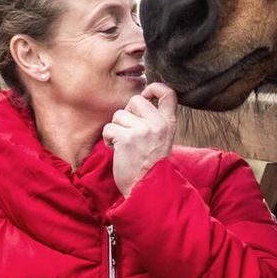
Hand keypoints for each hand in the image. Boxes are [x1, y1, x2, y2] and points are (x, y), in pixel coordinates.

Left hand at [102, 82, 177, 196]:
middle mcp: (158, 124)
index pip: (168, 92)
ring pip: (118, 115)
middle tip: (129, 131)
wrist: (146, 189)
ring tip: (124, 145)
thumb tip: (138, 101)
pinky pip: (109, 128)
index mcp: (169, 123)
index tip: (146, 96)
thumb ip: (155, 121)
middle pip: (135, 99)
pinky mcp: (127, 138)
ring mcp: (143, 130)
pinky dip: (108, 140)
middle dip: (126, 113)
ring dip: (116, 130)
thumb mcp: (162, 140)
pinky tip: (117, 151)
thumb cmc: (149, 165)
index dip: (154, 88)